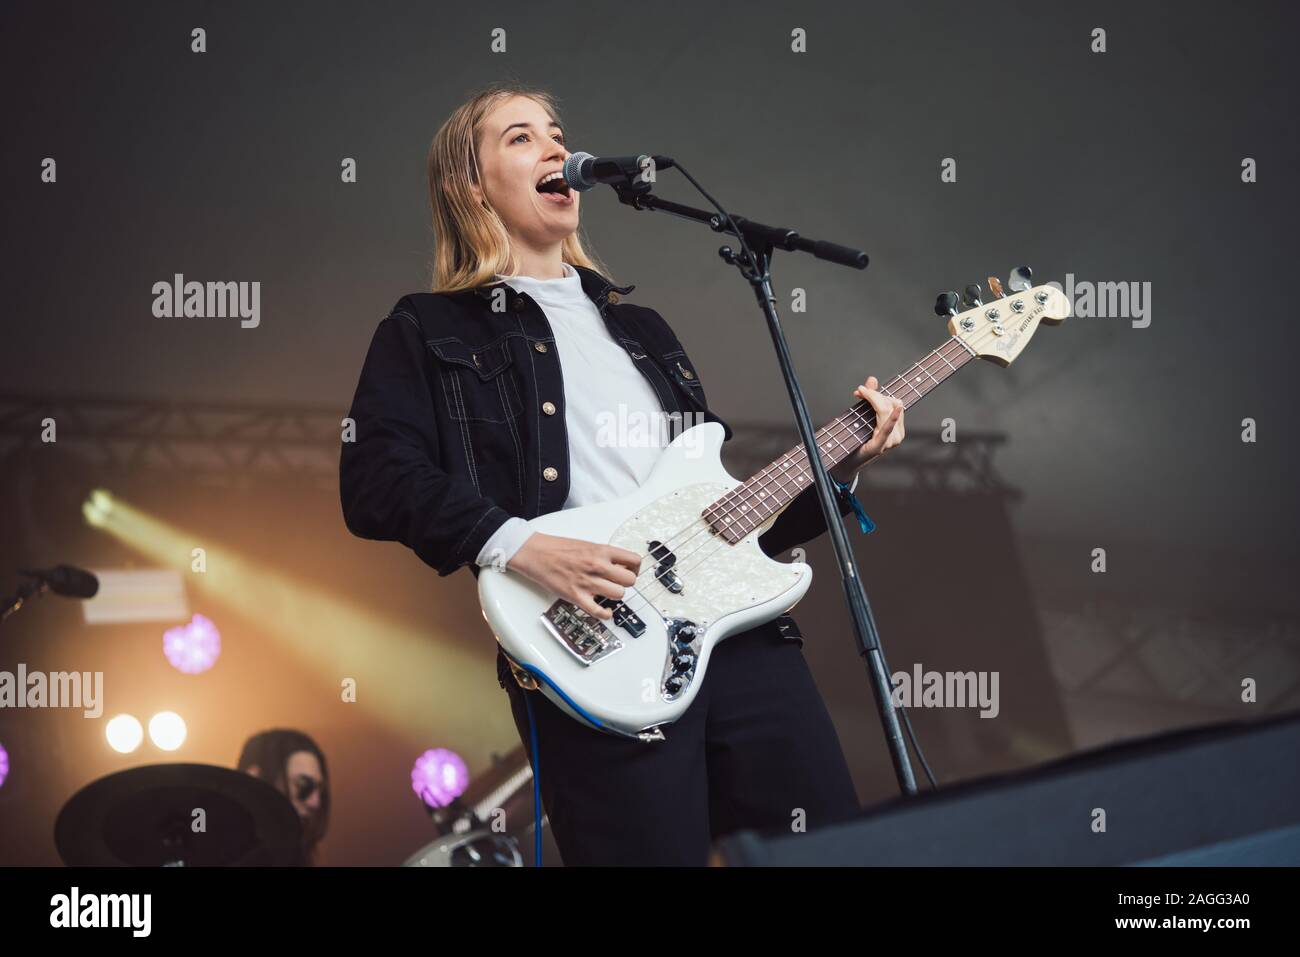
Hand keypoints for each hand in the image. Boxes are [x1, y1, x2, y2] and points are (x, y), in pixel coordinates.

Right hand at [507, 532, 641, 620]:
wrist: (535, 553)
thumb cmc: (557, 548)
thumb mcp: (587, 544)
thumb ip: (604, 555)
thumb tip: (619, 566)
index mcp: (601, 551)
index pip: (634, 560)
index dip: (635, 568)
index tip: (631, 571)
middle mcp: (597, 566)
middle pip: (630, 580)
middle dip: (627, 583)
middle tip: (619, 583)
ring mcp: (587, 582)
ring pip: (619, 595)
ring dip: (615, 595)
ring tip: (608, 592)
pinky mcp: (576, 596)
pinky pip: (599, 611)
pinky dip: (605, 614)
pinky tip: (605, 611)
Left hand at [835, 375, 904, 476]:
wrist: (846, 463)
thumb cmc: (856, 440)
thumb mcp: (864, 417)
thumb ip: (871, 399)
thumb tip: (872, 379)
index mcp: (898, 429)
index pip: (894, 403)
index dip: (879, 394)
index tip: (863, 389)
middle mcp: (898, 435)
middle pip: (890, 405)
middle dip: (874, 395)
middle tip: (859, 391)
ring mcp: (891, 442)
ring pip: (886, 411)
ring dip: (873, 399)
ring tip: (860, 394)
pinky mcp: (880, 446)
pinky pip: (887, 428)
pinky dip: (893, 418)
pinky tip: (897, 409)